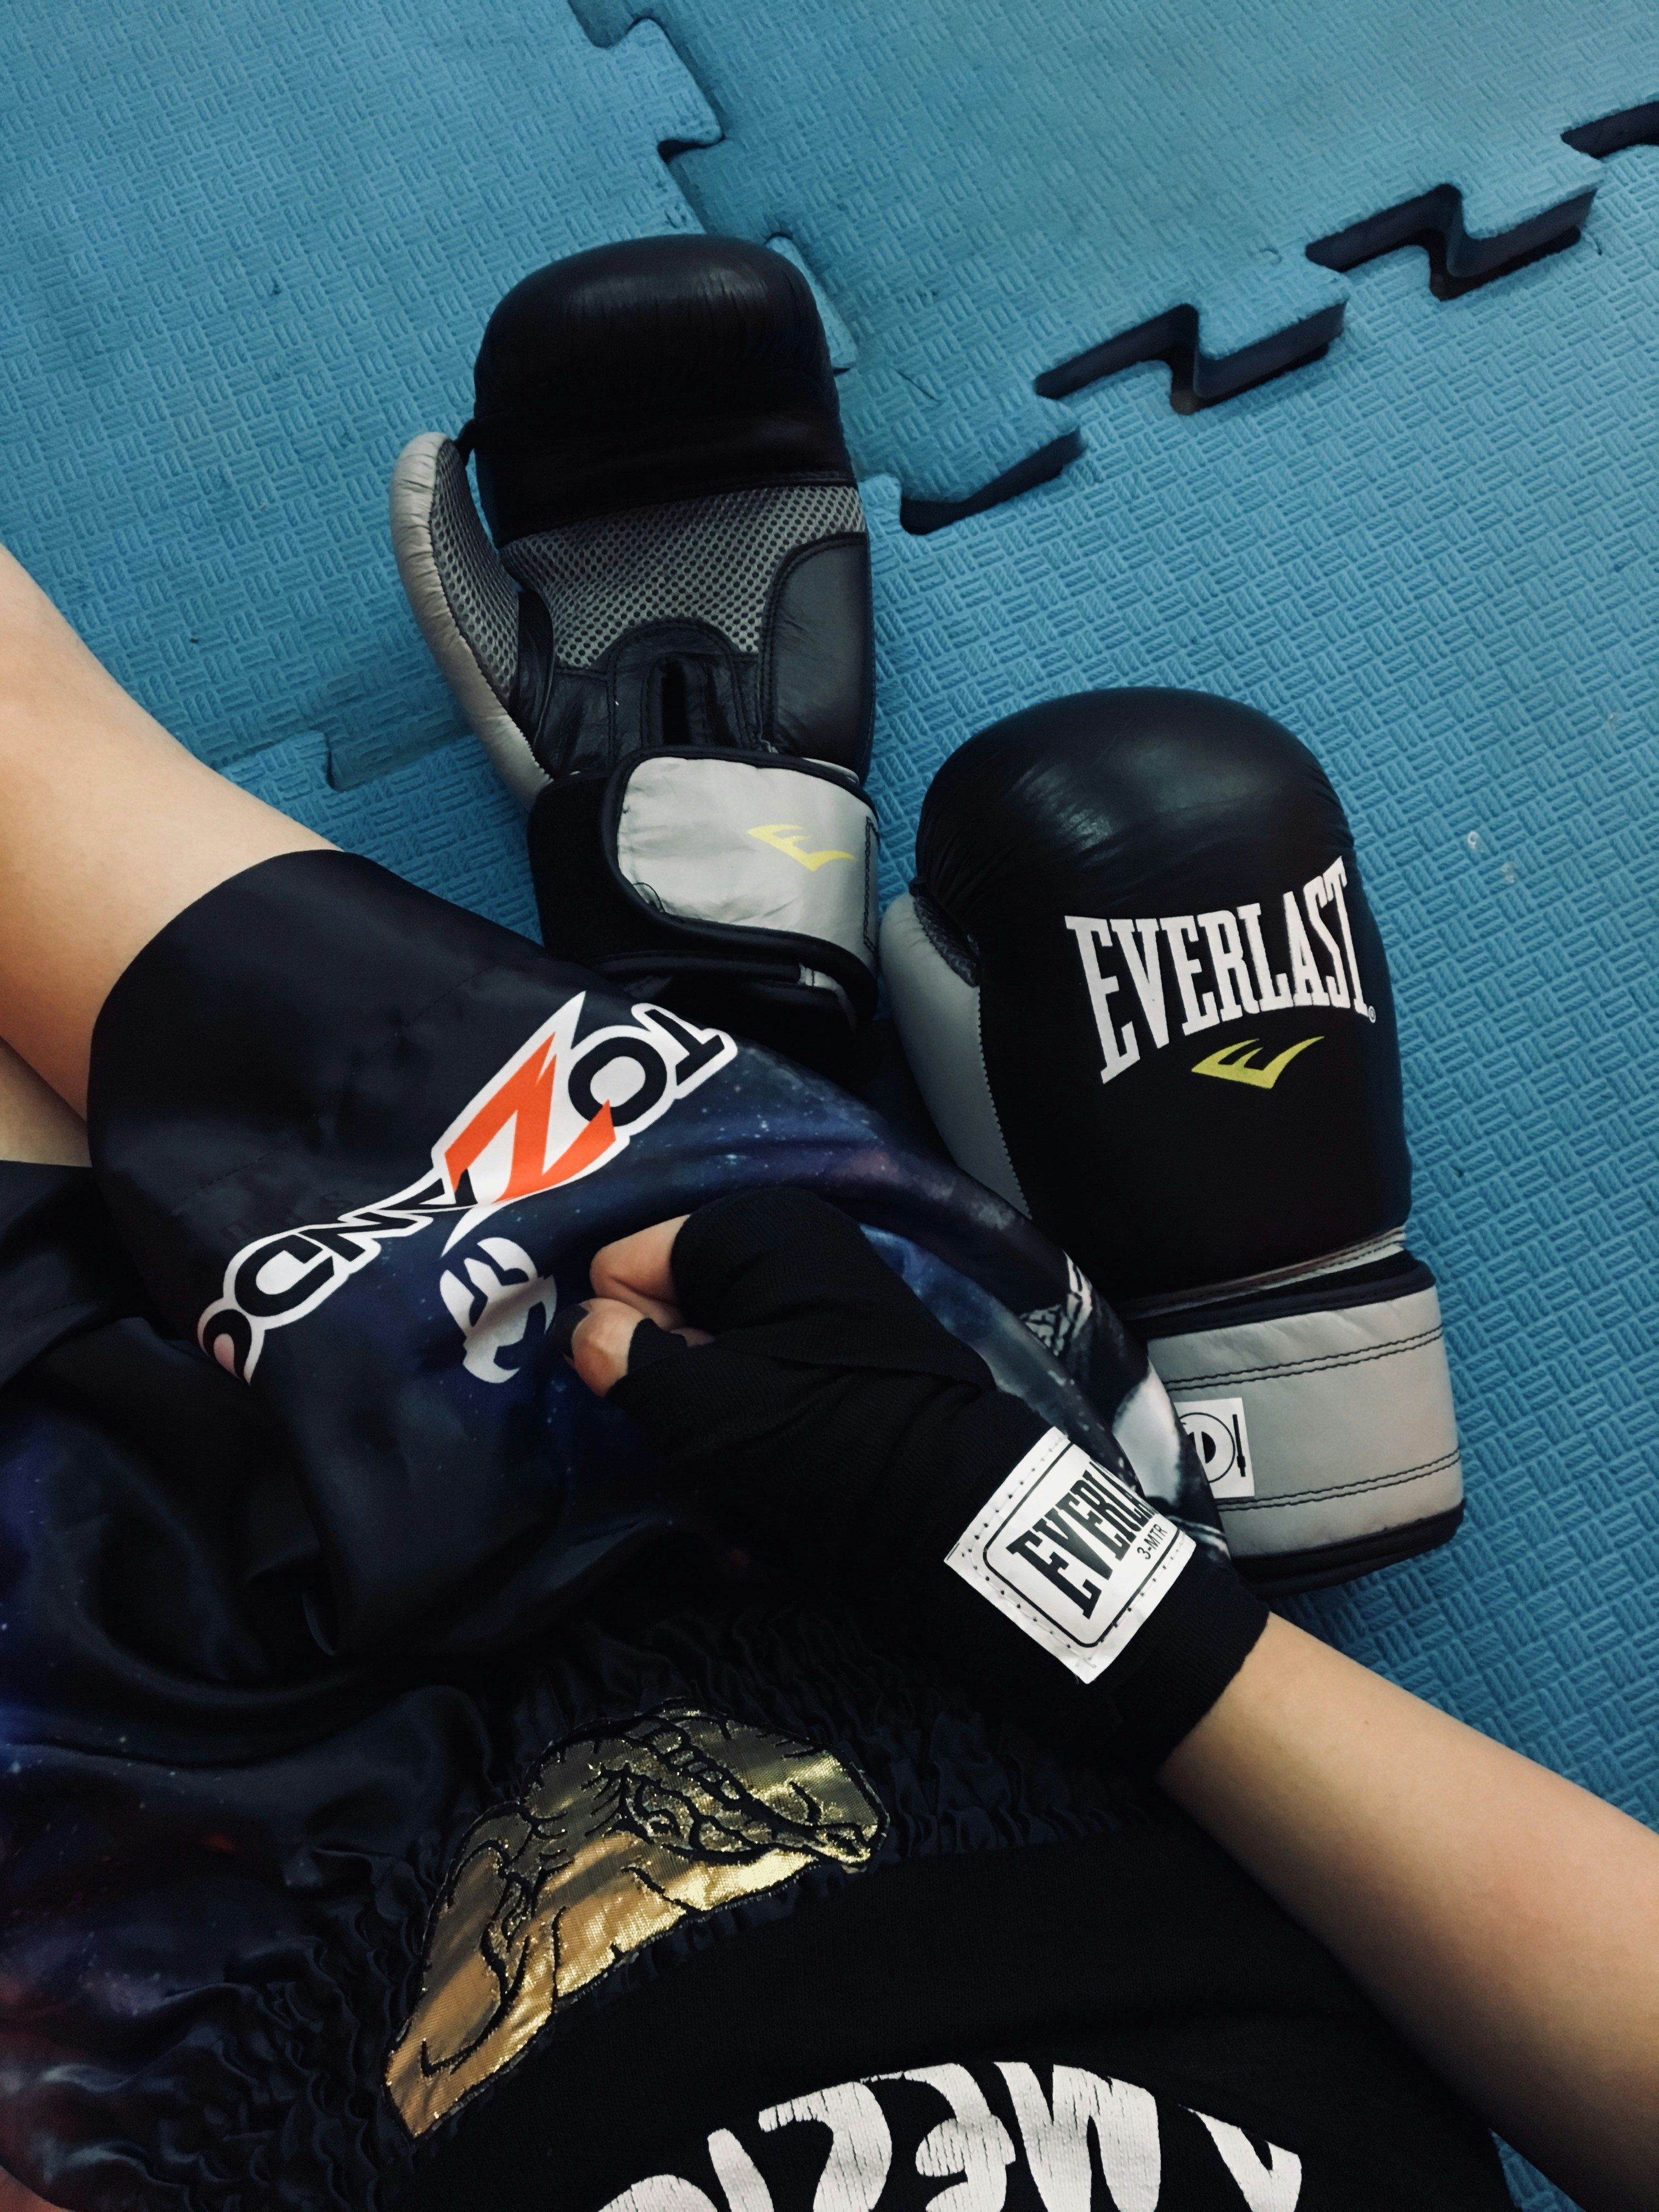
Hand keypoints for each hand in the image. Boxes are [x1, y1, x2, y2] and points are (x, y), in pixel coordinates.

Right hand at [558, 1189, 1267, 1773]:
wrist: (954, 1518)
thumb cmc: (824, 1442)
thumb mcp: (706, 1407)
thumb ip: (625, 1364)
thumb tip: (585, 1334)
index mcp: (757, 1230)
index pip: (625, 1262)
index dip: (620, 1334)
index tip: (645, 1397)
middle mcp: (791, 1253)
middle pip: (668, 1318)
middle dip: (665, 1392)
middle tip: (686, 1451)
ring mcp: (821, 1314)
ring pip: (708, 1371)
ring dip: (703, 1438)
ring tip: (727, 1490)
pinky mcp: (840, 1375)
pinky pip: (758, 1403)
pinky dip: (749, 1453)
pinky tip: (755, 1515)